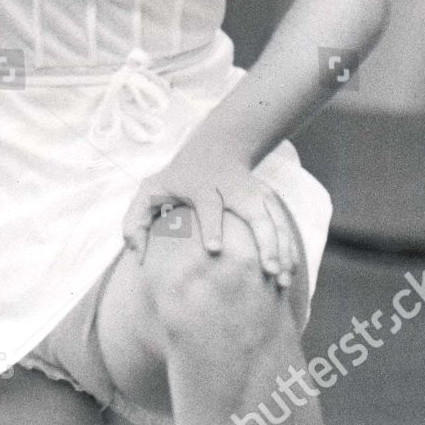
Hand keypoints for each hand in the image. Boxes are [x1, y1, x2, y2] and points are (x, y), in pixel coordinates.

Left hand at [122, 145, 297, 289]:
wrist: (218, 145)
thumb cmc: (178, 178)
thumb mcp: (151, 190)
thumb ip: (137, 220)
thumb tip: (135, 253)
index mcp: (203, 188)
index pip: (209, 206)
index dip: (212, 226)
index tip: (214, 248)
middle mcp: (233, 190)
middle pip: (254, 214)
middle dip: (264, 241)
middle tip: (269, 270)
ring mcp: (255, 194)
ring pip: (274, 220)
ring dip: (282, 249)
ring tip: (281, 279)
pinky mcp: (268, 199)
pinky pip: (282, 223)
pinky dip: (288, 246)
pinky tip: (290, 271)